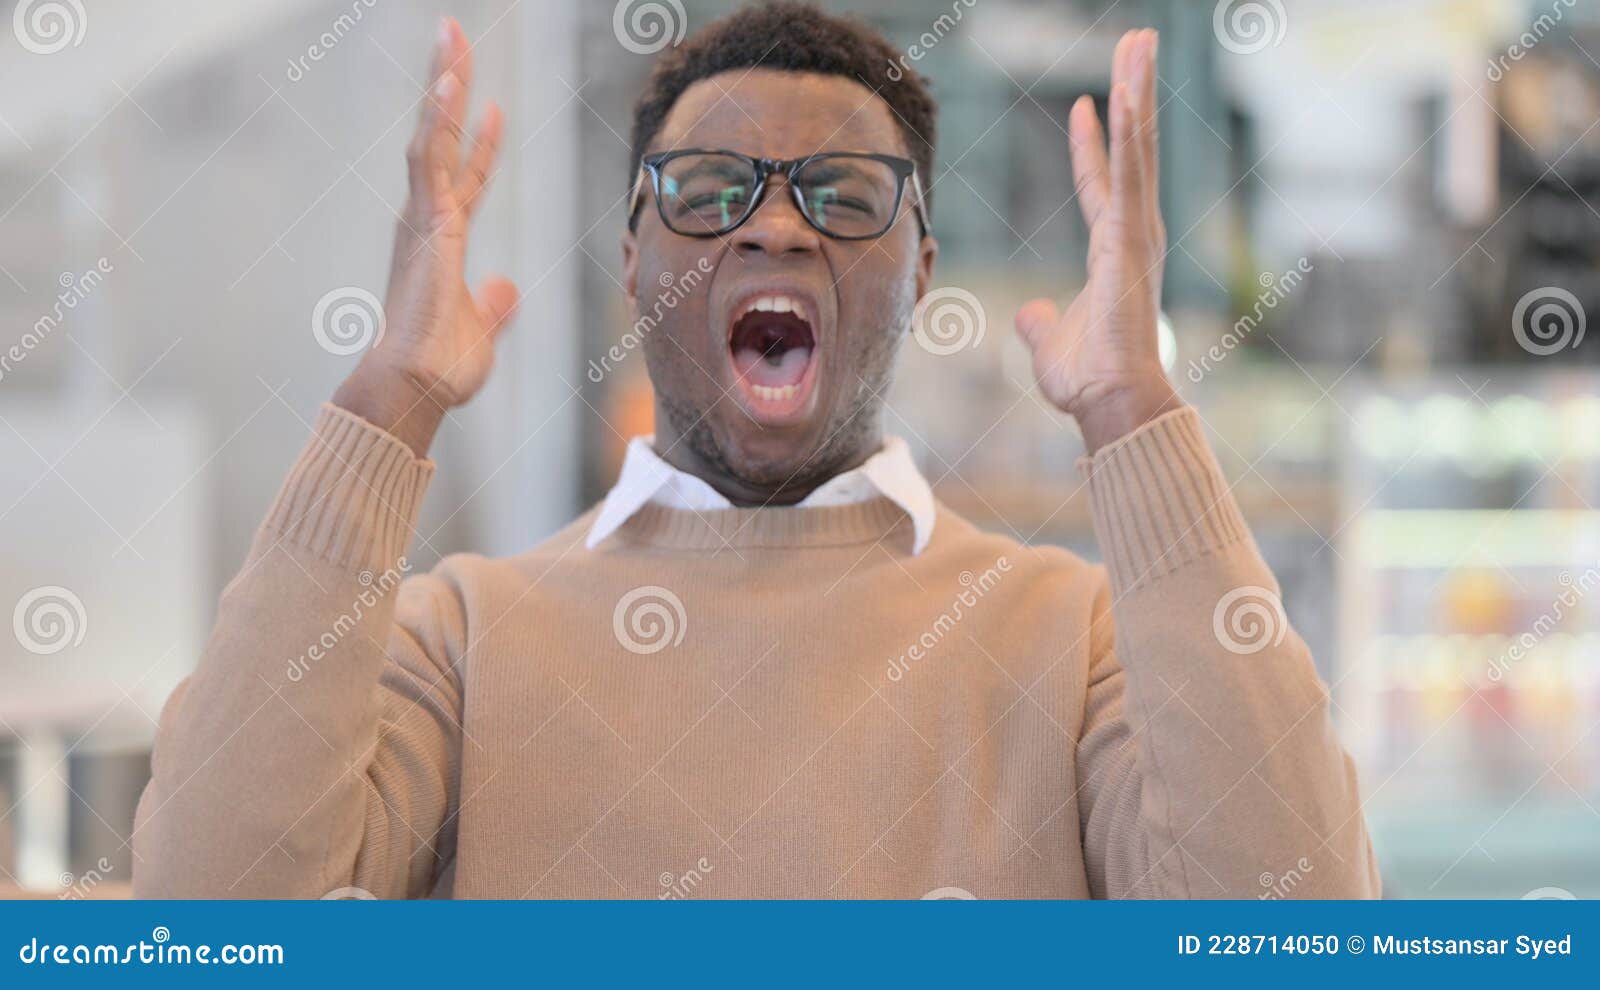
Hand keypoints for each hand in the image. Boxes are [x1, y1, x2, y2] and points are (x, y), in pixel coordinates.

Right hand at [333, 17, 518, 455]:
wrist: (416, 387)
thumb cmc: (441, 369)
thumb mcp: (482, 330)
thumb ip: (495, 306)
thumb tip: (508, 289)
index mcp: (442, 241)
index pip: (465, 178)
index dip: (480, 144)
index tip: (494, 108)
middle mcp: (427, 221)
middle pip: (441, 139)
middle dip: (448, 86)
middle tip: (453, 37)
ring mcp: (422, 218)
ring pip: (431, 134)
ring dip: (442, 83)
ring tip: (450, 35)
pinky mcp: (424, 224)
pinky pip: (429, 160)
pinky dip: (439, 120)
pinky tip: (451, 84)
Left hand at [1014, 29, 1179, 454]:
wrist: (1111, 401)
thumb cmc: (1087, 379)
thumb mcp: (1049, 341)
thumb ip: (1040, 322)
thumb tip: (1029, 315)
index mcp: (1114, 253)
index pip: (1101, 185)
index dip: (1092, 145)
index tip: (1085, 105)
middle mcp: (1133, 235)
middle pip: (1131, 150)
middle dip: (1133, 95)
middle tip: (1138, 44)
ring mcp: (1137, 234)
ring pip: (1138, 148)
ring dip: (1137, 92)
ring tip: (1140, 42)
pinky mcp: (1132, 240)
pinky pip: (1130, 174)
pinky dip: (1130, 132)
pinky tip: (1126, 92)